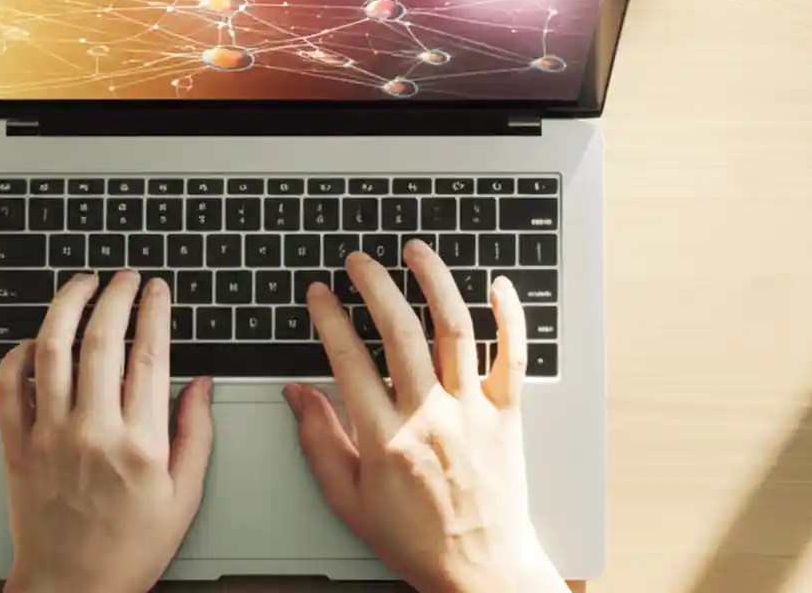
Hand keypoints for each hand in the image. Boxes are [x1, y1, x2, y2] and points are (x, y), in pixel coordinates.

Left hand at [0, 271, 213, 592]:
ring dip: (66, 306)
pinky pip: (8, 388)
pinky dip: (17, 356)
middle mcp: (93, 432)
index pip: (149, 356)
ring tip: (81, 283)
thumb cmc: (130, 548)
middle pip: (101, 341)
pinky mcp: (16, 447)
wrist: (72, 588)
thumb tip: (201, 384)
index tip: (156, 289)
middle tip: (124, 276)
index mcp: (140, 443)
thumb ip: (196, 435)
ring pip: (52, 351)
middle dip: (114, 295)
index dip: (154, 312)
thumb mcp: (184, 497)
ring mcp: (49, 437)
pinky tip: (35, 340)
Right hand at [285, 242, 566, 592]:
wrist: (481, 570)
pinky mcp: (507, 415)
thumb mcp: (349, 500)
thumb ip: (319, 441)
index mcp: (386, 439)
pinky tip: (499, 285)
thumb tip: (297, 394)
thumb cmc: (416, 540)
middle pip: (399, 331)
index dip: (329, 319)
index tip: (319, 295)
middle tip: (358, 262)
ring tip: (415, 251)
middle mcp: (431, 417)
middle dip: (374, 285)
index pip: (349, 360)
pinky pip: (514, 356)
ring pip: (455, 329)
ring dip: (433, 282)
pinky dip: (510, 316)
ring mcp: (473, 412)